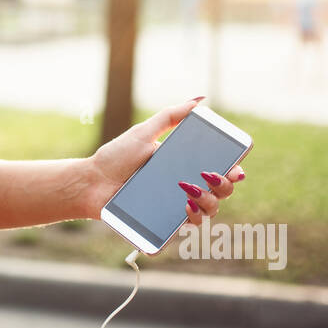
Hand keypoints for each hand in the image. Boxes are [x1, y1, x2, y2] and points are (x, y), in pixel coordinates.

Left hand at [83, 96, 245, 224]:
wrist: (91, 182)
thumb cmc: (115, 157)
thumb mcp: (143, 133)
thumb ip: (170, 116)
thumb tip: (199, 99)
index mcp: (184, 166)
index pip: (219, 170)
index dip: (233, 172)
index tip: (235, 169)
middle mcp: (185, 187)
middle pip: (221, 192)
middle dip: (224, 186)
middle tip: (210, 176)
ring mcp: (175, 207)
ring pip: (210, 211)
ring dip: (210, 202)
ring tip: (191, 192)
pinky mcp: (163, 223)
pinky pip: (187, 227)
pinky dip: (194, 218)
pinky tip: (186, 208)